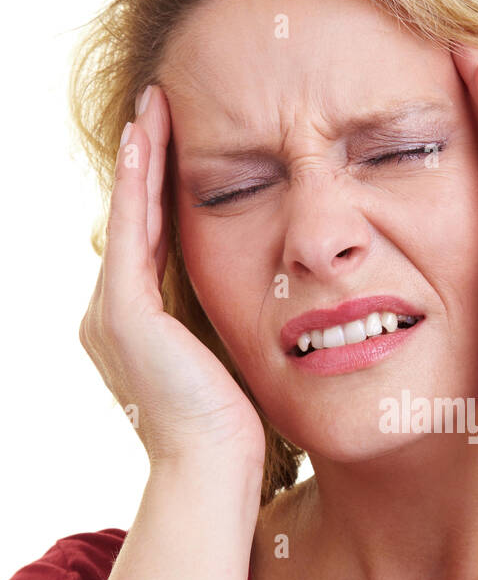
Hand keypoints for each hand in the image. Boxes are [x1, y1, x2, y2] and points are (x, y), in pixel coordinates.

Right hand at [79, 85, 265, 472]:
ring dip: (141, 158)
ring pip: (128, 215)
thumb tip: (266, 305)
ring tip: (153, 108)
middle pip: (132, 222)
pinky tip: (149, 138)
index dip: (159, 196)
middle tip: (157, 109)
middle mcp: (109, 318)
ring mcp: (110, 314)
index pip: (148, 246)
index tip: (175, 149)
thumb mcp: (226, 367)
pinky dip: (139, 182)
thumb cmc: (232, 434)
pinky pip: (132, 229)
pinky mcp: (124, 313)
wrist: (211, 471)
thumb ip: (224, 331)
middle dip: (145, 165)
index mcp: (133, 332)